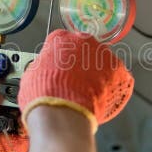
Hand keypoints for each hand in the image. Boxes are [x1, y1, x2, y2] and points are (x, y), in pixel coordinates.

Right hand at [18, 30, 134, 132]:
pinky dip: (110, 87)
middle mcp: (85, 41)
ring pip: (102, 63)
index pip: (62, 42)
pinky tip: (100, 98)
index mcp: (62, 38)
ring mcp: (104, 56)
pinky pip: (117, 78)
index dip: (61, 57)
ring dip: (97, 75)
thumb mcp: (32, 75)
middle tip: (75, 81)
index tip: (61, 67)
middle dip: (81, 64)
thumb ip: (42, 67)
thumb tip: (42, 72)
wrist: (62, 112)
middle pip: (85, 49)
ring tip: (87, 93)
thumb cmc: (44, 95)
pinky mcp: (119, 72)